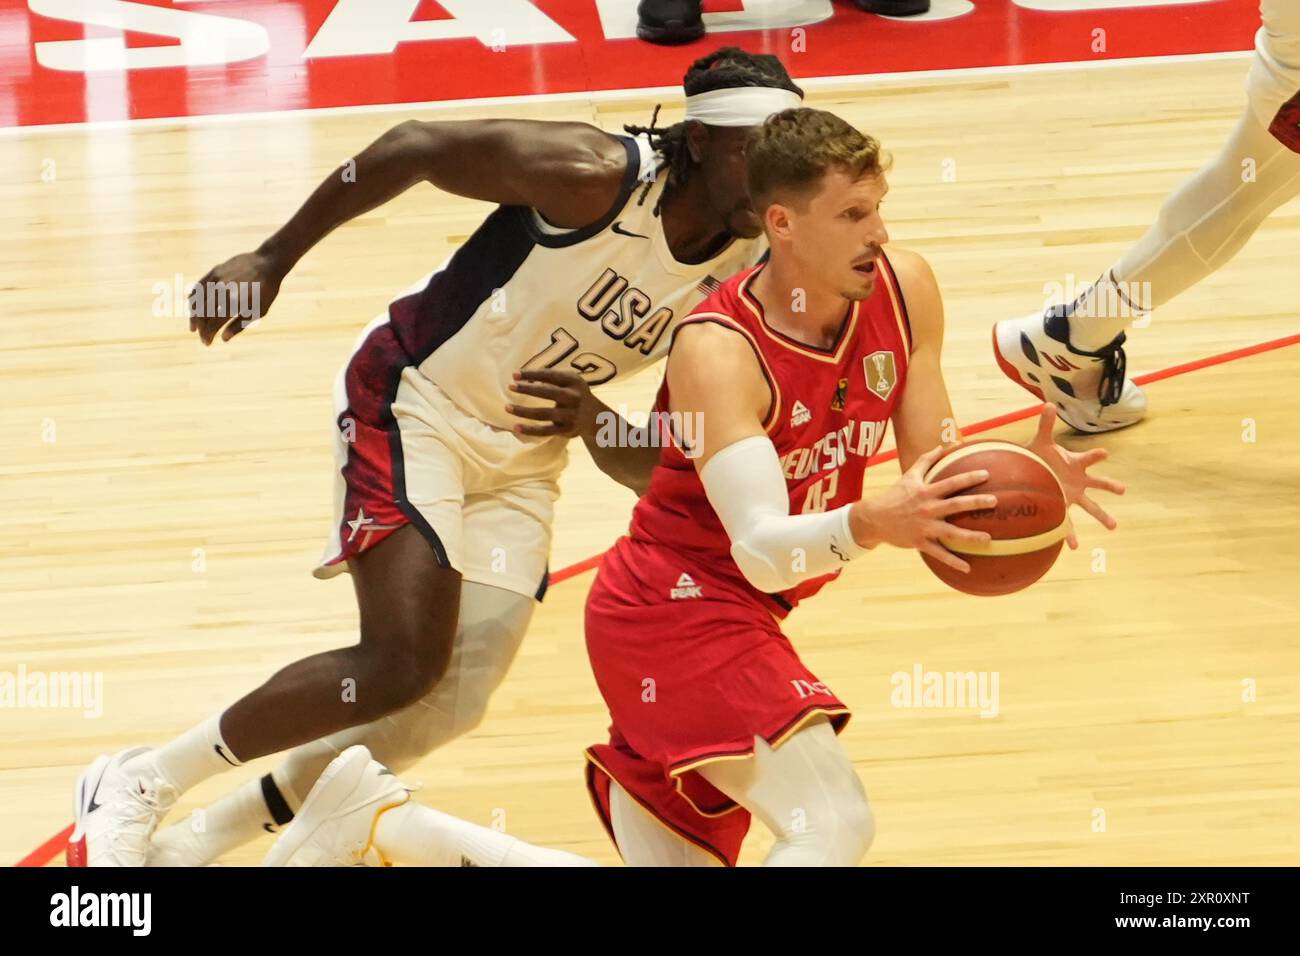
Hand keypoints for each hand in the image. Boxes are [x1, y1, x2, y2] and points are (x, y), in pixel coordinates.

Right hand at [189, 251, 283, 345]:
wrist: (268, 263)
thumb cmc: (266, 291)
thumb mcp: (258, 311)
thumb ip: (239, 325)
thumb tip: (223, 339)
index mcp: (233, 303)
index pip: (213, 324)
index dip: (208, 335)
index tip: (208, 343)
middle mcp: (222, 290)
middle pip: (202, 313)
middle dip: (200, 328)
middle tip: (201, 336)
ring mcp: (216, 279)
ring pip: (197, 300)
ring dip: (193, 315)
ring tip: (194, 326)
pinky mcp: (214, 271)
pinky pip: (198, 286)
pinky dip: (194, 298)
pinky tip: (194, 307)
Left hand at [506, 368, 599, 438]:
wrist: (598, 418)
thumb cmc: (576, 394)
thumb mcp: (571, 381)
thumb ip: (553, 377)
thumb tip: (523, 375)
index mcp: (574, 381)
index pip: (550, 375)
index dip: (532, 374)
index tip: (514, 374)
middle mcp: (574, 397)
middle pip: (548, 392)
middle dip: (528, 389)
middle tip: (510, 386)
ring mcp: (571, 415)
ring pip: (543, 413)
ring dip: (524, 411)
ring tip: (507, 407)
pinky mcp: (567, 429)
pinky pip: (546, 430)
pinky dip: (530, 430)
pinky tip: (516, 427)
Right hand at [850, 443, 997, 573]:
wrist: (874, 518)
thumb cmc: (894, 495)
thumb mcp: (908, 476)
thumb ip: (925, 460)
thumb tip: (942, 446)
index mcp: (926, 492)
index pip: (951, 483)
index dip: (968, 478)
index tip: (986, 474)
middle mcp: (927, 509)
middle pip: (955, 505)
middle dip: (976, 503)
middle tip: (994, 501)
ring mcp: (924, 527)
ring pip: (951, 532)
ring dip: (970, 536)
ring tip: (988, 539)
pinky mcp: (920, 542)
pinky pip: (939, 553)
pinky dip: (953, 562)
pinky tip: (968, 568)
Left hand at [1024, 404, 1125, 547]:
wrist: (1032, 471)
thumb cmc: (1040, 456)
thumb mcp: (1041, 442)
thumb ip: (1044, 424)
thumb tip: (1047, 403)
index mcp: (1075, 464)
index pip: (1089, 458)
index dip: (1096, 455)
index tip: (1105, 453)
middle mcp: (1079, 480)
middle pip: (1098, 484)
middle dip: (1110, 486)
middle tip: (1123, 489)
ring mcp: (1074, 495)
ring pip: (1091, 507)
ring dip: (1102, 516)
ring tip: (1114, 526)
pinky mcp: (1064, 507)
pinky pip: (1069, 523)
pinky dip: (1070, 535)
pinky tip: (1074, 547)